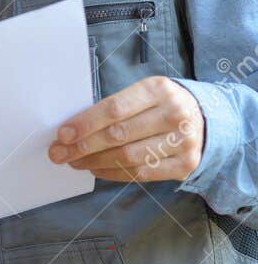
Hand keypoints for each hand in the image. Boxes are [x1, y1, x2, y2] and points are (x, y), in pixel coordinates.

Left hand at [48, 75, 204, 181]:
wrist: (204, 118)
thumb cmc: (159, 104)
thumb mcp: (142, 93)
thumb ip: (113, 108)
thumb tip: (71, 129)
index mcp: (159, 90)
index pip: (114, 109)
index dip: (85, 123)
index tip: (62, 134)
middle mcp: (175, 115)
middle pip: (118, 135)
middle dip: (82, 146)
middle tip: (58, 153)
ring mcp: (183, 142)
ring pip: (128, 157)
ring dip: (94, 162)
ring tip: (74, 161)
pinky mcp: (185, 164)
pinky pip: (141, 173)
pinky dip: (113, 173)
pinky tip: (95, 169)